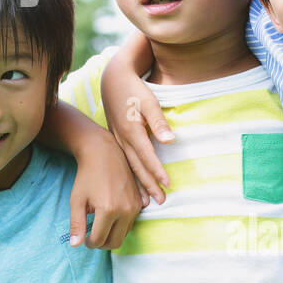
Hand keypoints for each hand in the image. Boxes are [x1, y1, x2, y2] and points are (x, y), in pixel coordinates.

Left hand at [68, 132, 143, 249]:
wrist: (104, 154)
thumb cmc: (87, 177)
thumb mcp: (76, 200)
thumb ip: (76, 224)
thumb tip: (75, 246)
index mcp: (108, 210)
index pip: (99, 240)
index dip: (89, 243)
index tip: (83, 238)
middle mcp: (125, 210)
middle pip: (115, 242)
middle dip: (101, 244)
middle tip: (91, 236)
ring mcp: (135, 206)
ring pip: (124, 234)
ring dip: (111, 235)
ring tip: (99, 225)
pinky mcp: (140, 202)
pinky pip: (130, 223)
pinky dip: (120, 226)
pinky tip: (108, 216)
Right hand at [100, 54, 169, 203]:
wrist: (112, 80)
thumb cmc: (133, 90)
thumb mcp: (149, 102)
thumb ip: (159, 122)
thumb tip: (170, 141)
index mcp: (132, 131)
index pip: (148, 156)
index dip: (158, 172)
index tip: (168, 185)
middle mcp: (123, 139)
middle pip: (137, 167)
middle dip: (149, 185)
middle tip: (160, 201)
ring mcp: (118, 140)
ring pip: (129, 167)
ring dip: (138, 185)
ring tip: (145, 202)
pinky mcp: (116, 138)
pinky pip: (123, 162)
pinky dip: (129, 176)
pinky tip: (133, 185)